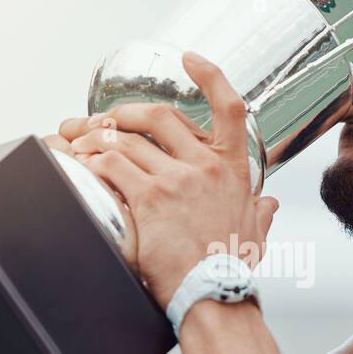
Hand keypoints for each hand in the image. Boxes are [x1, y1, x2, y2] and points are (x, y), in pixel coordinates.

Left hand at [56, 52, 278, 310]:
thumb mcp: (256, 231)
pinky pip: (113, 165)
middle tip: (109, 119)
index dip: (210, 75)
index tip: (190, 59)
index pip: (229, 107)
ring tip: (83, 145)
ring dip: (99, 138)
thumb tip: (269, 205)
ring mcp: (178, 179)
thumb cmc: (233, 268)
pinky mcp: (150, 198)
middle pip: (161, 116)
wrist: (215, 294)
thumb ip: (261, 212)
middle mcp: (206, 166)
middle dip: (129, 112)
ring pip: (129, 139)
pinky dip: (93, 161)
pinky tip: (84, 166)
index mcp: (233, 169)